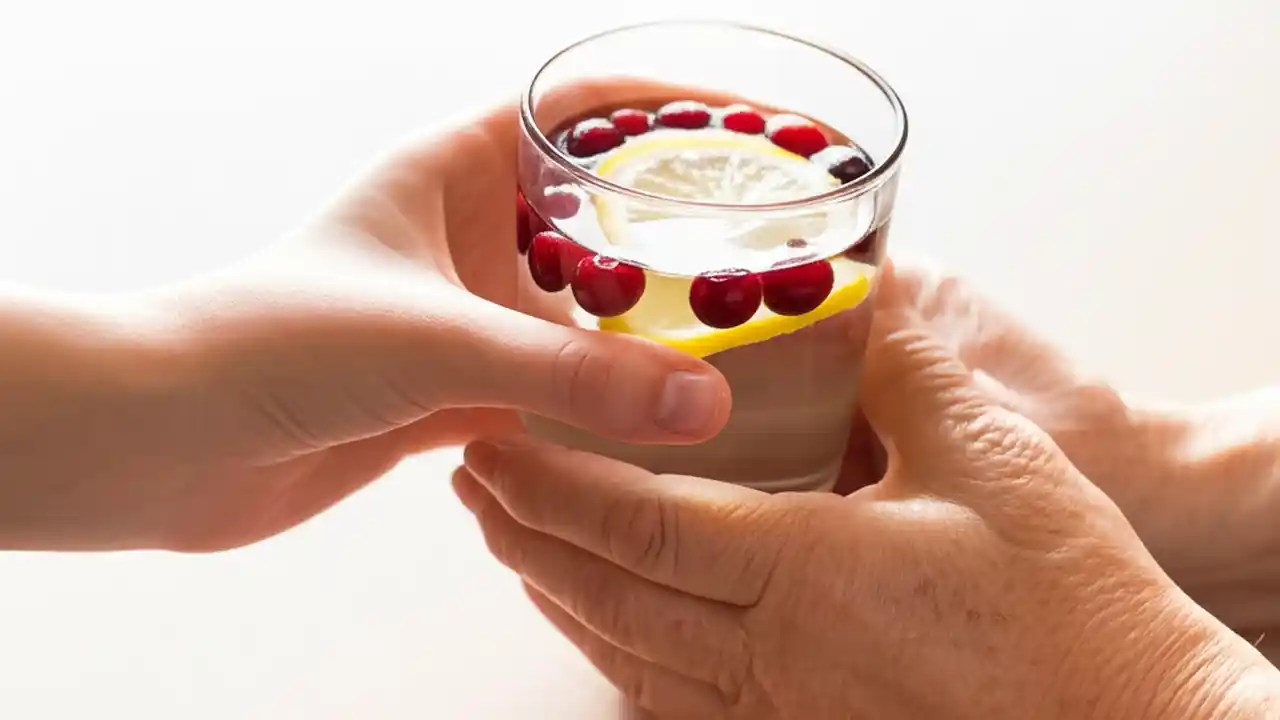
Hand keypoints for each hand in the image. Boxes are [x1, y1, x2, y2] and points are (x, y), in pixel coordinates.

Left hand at [0, 81, 732, 551]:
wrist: (167, 443)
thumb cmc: (272, 343)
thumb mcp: (437, 339)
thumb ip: (573, 373)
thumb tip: (703, 401)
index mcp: (452, 171)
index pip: (577, 111)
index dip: (664, 109)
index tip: (753, 127)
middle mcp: (464, 236)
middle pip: (593, 211)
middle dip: (672, 226)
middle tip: (768, 246)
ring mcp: (462, 316)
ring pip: (577, 310)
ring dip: (643, 326)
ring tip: (740, 335)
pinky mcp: (453, 389)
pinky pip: (551, 387)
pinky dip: (600, 402)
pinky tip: (662, 415)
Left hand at [452, 271, 1278, 718]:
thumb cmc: (1070, 599)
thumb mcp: (992, 456)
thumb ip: (904, 372)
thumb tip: (854, 303)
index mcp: (801, 572)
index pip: (633, 526)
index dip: (549, 483)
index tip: (492, 442)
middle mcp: (769, 652)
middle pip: (605, 593)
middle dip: (524, 534)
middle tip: (473, 482)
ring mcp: (778, 708)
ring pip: (626, 655)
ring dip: (556, 594)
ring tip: (512, 545)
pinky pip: (672, 704)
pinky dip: (615, 657)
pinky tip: (604, 634)